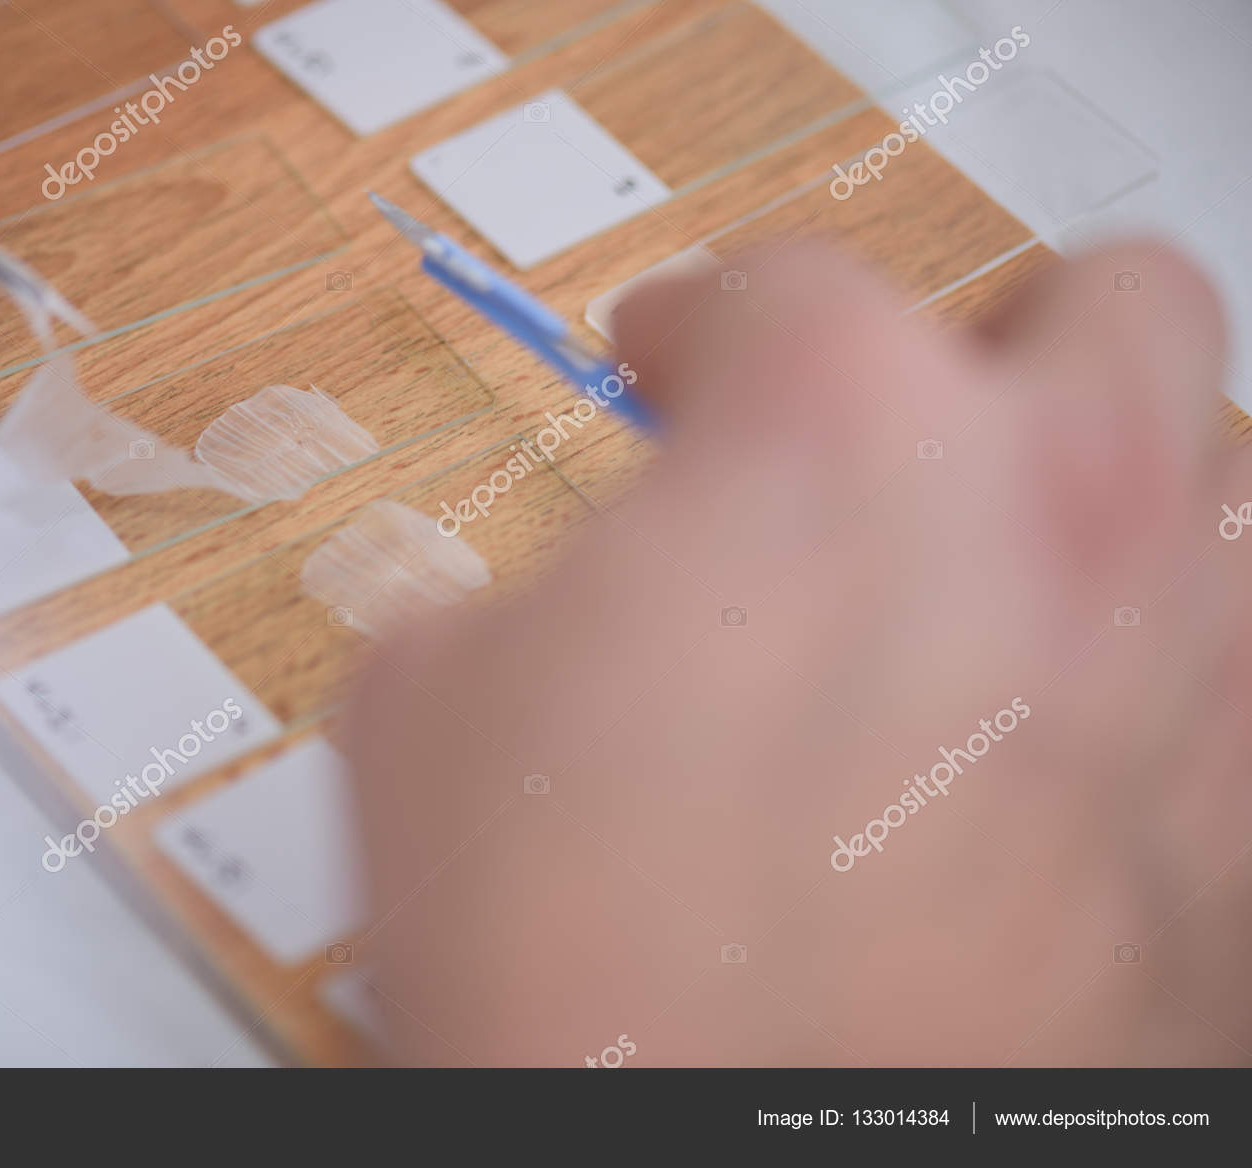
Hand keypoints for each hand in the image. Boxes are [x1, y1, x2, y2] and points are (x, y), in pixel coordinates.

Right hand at [343, 239, 1251, 1064]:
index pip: (776, 287)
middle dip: (984, 345)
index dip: (695, 326)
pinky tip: (1050, 757)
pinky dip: (1162, 694)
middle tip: (886, 428)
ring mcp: (1180, 682)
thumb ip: (530, 580)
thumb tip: (569, 599)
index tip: (674, 367)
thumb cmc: (568, 955)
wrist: (693, 1165)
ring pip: (1220, 492)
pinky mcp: (1231, 856)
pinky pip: (1244, 706)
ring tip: (991, 583)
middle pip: (1100, 307)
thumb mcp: (430, 698)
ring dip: (1108, 507)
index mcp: (835, 431)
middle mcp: (1054, 514)